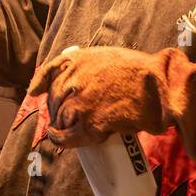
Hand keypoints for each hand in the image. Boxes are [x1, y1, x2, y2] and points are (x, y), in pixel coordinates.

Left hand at [28, 45, 164, 146]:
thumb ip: (83, 64)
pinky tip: (59, 140)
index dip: (43, 86)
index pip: (50, 74)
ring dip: (62, 125)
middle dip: (58, 109)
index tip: (37, 93)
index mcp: (76, 61)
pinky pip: (66, 137)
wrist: (159, 84)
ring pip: (60, 119)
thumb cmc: (138, 70)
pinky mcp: (89, 125)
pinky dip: (61, 140)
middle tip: (70, 116)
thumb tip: (60, 84)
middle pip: (54, 101)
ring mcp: (78, 104)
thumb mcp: (105, 55)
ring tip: (74, 128)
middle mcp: (72, 81)